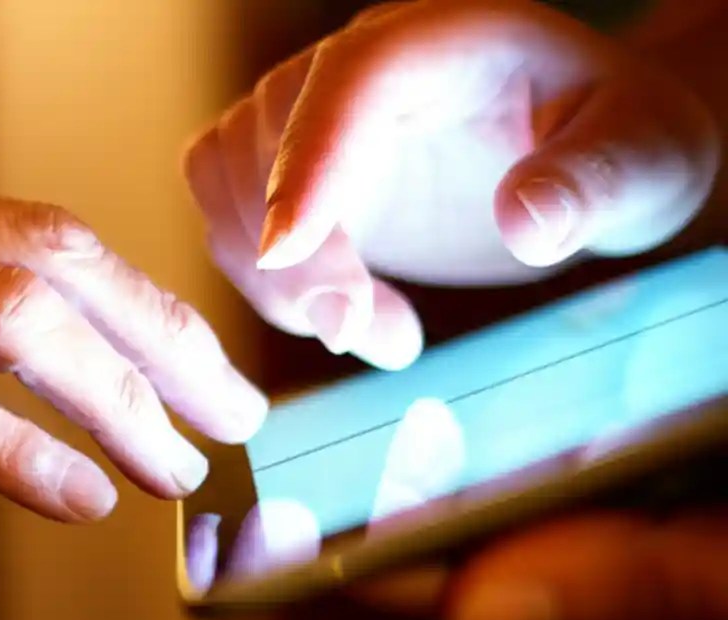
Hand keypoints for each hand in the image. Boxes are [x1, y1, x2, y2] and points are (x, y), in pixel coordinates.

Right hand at [0, 149, 266, 522]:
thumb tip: (43, 359)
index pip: (48, 233)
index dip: (146, 302)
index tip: (204, 366)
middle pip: (55, 259)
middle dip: (162, 342)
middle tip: (227, 415)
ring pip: (8, 318)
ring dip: (112, 397)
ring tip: (172, 467)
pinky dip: (14, 450)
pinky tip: (75, 494)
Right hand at [183, 0, 719, 369]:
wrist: (584, 158)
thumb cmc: (617, 142)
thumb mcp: (643, 156)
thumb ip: (591, 182)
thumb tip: (527, 223)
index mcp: (445, 40)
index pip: (352, 76)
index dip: (308, 155)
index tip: (287, 246)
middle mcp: (362, 68)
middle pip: (265, 134)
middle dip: (295, 251)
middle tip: (362, 330)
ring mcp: (317, 118)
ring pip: (224, 178)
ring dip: (273, 275)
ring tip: (371, 330)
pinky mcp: (295, 173)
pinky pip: (229, 217)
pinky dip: (267, 282)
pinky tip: (349, 318)